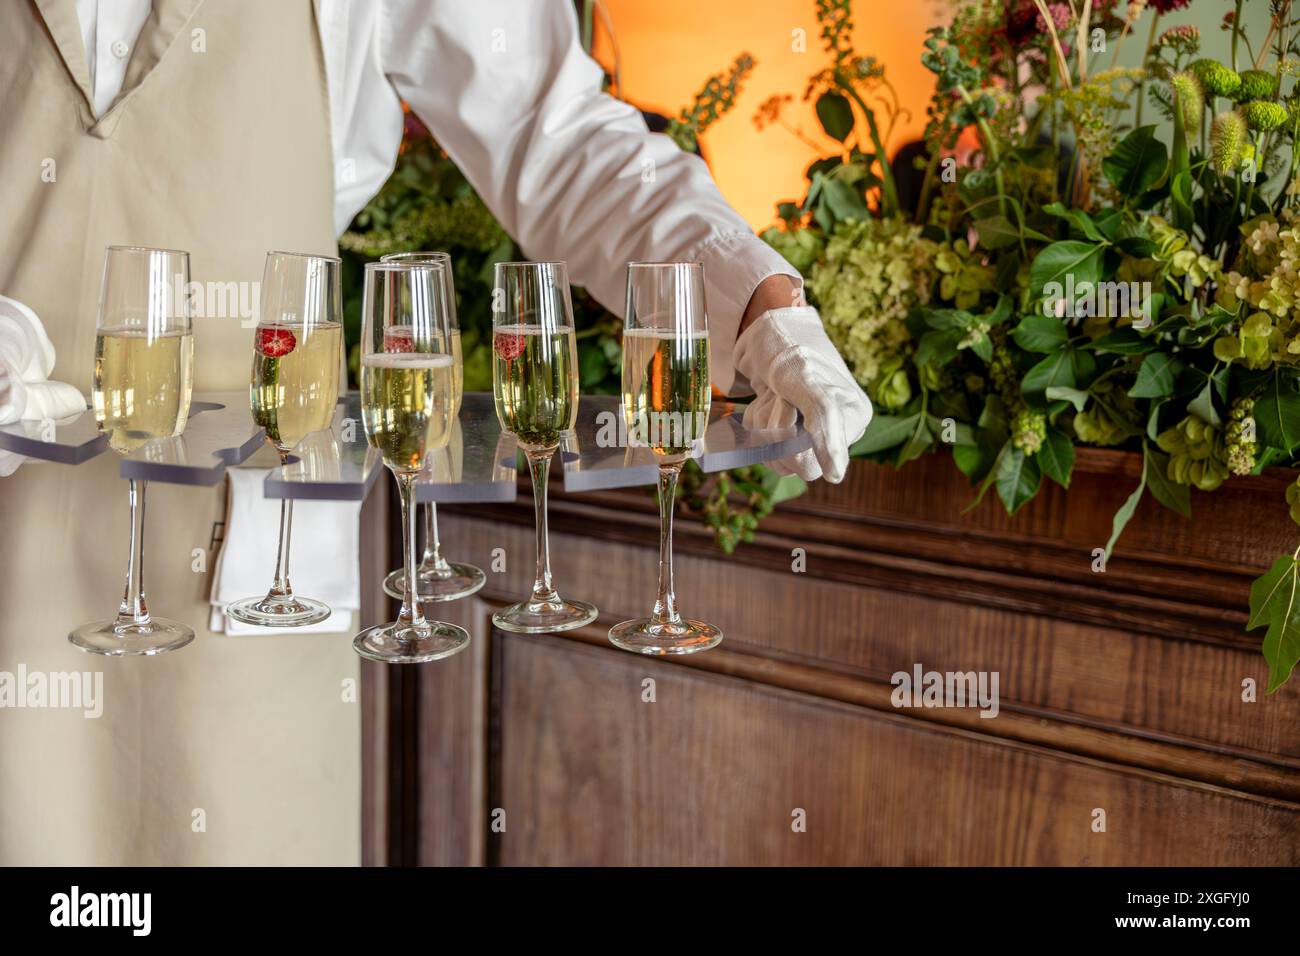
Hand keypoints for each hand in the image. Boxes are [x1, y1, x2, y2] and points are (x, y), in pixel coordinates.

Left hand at [732, 306, 871, 482]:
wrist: (764, 328)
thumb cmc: (786, 346)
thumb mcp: (804, 376)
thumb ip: (823, 419)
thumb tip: (836, 476)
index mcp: (854, 417)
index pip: (818, 464)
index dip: (792, 442)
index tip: (789, 406)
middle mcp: (838, 428)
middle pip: (796, 464)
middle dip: (776, 433)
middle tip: (777, 398)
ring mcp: (813, 430)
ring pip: (778, 456)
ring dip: (764, 424)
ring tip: (770, 393)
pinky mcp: (791, 428)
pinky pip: (768, 446)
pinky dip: (758, 421)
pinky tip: (765, 398)